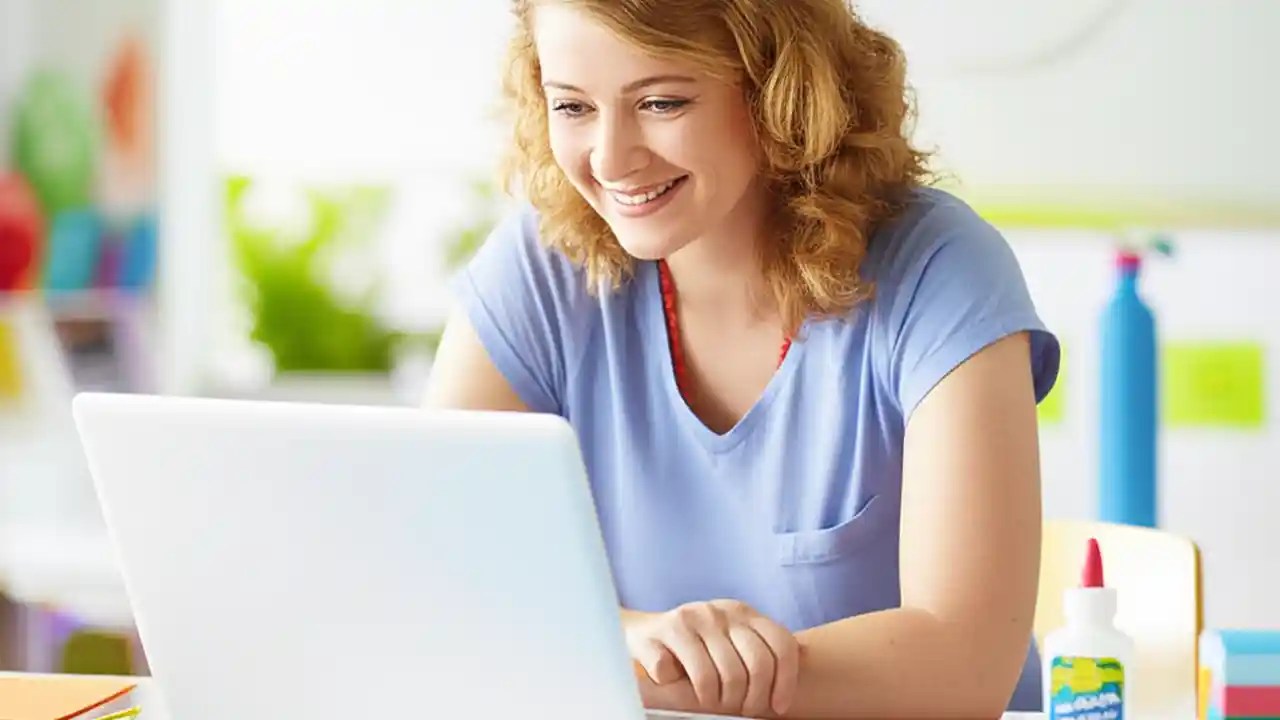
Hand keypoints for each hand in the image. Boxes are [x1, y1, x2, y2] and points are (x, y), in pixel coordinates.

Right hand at [624, 600, 799, 717]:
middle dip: (750, 699)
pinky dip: (681, 688)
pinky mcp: (661, 632)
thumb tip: (807, 655)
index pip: (781, 646)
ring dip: (715, 701)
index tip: (777, 706)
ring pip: (718, 677)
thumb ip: (760, 645)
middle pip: (754, 665)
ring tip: (711, 702)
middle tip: (739, 710)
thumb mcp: (732, 637)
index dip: (785, 682)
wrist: (643, 633)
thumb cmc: (696, 644)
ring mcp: (689, 619)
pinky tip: (679, 686)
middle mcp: (718, 611)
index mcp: (742, 612)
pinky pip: (681, 674)